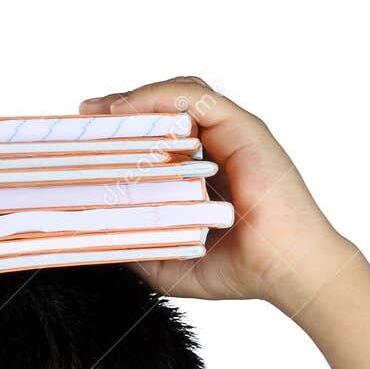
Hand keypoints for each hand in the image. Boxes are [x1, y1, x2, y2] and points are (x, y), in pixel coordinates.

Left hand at [79, 77, 359, 316]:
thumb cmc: (240, 269)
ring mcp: (230, 135)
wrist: (284, 270)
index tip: (86, 141)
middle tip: (85, 119)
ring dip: (136, 98)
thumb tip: (96, 235)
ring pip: (177, 98)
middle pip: (164, 112)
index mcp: (202, 174)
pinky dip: (160, 98)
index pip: (158, 139)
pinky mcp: (242, 128)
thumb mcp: (170, 263)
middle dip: (122, 110)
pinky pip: (195, 99)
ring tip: (101, 112)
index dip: (123, 134)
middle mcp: (216, 149)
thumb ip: (138, 246)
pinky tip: (130, 110)